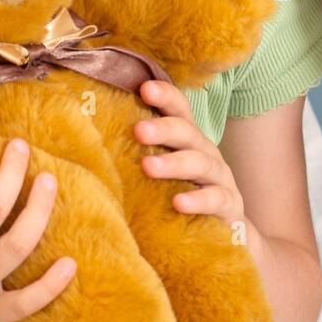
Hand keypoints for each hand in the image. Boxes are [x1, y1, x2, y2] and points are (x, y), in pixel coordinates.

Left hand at [134, 80, 244, 227]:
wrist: (224, 233)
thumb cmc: (179, 196)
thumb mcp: (162, 172)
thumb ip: (139, 154)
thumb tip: (92, 142)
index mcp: (187, 140)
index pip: (179, 110)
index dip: (165, 96)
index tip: (144, 88)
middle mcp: (205, 152)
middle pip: (187, 133)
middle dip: (163, 129)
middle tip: (138, 130)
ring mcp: (219, 178)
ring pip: (200, 163)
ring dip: (174, 163)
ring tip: (148, 167)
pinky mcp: (229, 205)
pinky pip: (215, 199)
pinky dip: (197, 199)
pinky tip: (178, 203)